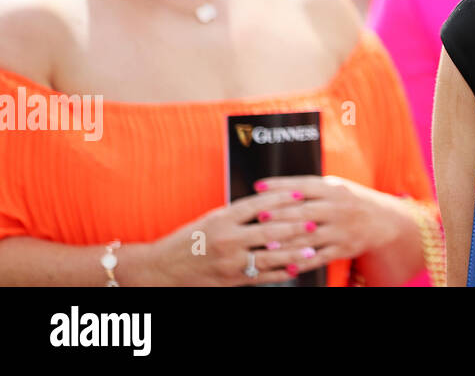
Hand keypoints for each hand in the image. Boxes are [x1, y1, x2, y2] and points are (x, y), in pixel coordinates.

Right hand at [139, 188, 318, 285]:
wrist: (161, 269)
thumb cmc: (187, 240)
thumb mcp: (210, 219)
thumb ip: (238, 215)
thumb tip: (269, 204)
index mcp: (222, 219)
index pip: (257, 205)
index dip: (281, 199)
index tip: (300, 194)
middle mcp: (227, 240)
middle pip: (268, 231)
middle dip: (294, 227)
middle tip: (313, 223)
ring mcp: (229, 262)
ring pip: (268, 256)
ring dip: (292, 253)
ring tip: (311, 249)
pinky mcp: (230, 281)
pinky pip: (260, 277)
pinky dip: (278, 273)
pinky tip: (293, 269)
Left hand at [243, 175, 402, 279]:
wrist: (384, 221)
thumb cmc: (352, 201)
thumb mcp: (337, 187)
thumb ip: (311, 188)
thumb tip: (278, 188)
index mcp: (334, 190)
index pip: (303, 185)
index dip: (280, 185)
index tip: (259, 185)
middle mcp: (338, 208)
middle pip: (305, 211)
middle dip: (280, 214)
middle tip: (259, 216)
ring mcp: (341, 230)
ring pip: (309, 236)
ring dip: (287, 241)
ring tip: (267, 243)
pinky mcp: (343, 249)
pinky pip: (319, 257)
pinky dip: (302, 261)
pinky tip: (287, 265)